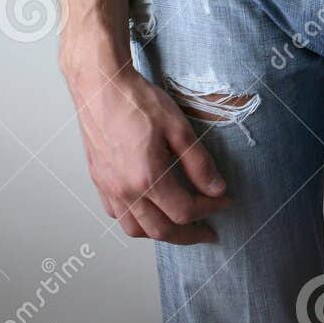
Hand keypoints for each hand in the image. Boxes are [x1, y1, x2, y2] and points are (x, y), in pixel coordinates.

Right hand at [70, 65, 232, 244]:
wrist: (101, 86)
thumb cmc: (138, 101)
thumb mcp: (178, 127)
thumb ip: (199, 162)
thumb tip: (217, 189)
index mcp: (147, 178)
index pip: (184, 211)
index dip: (210, 209)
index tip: (224, 201)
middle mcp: (125, 190)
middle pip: (161, 231)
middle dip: (189, 235)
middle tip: (208, 232)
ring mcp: (109, 189)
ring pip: (135, 230)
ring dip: (160, 234)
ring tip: (179, 226)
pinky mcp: (99, 181)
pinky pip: (117, 215)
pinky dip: (137, 222)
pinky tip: (149, 210)